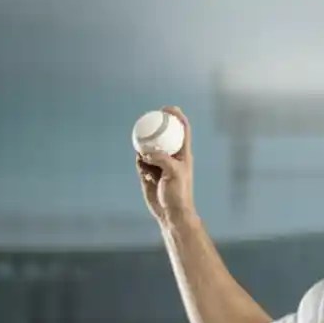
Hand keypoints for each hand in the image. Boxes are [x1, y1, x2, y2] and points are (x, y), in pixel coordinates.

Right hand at [136, 106, 198, 229]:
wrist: (170, 213)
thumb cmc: (178, 193)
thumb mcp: (173, 173)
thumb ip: (161, 159)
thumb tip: (144, 152)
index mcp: (183, 153)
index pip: (182, 129)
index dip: (176, 115)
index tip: (166, 109)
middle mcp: (171, 156)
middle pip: (163, 135)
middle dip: (155, 127)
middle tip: (145, 123)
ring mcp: (159, 164)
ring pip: (148, 147)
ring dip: (144, 148)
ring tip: (144, 156)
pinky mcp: (149, 173)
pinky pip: (141, 161)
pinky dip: (140, 163)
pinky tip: (144, 172)